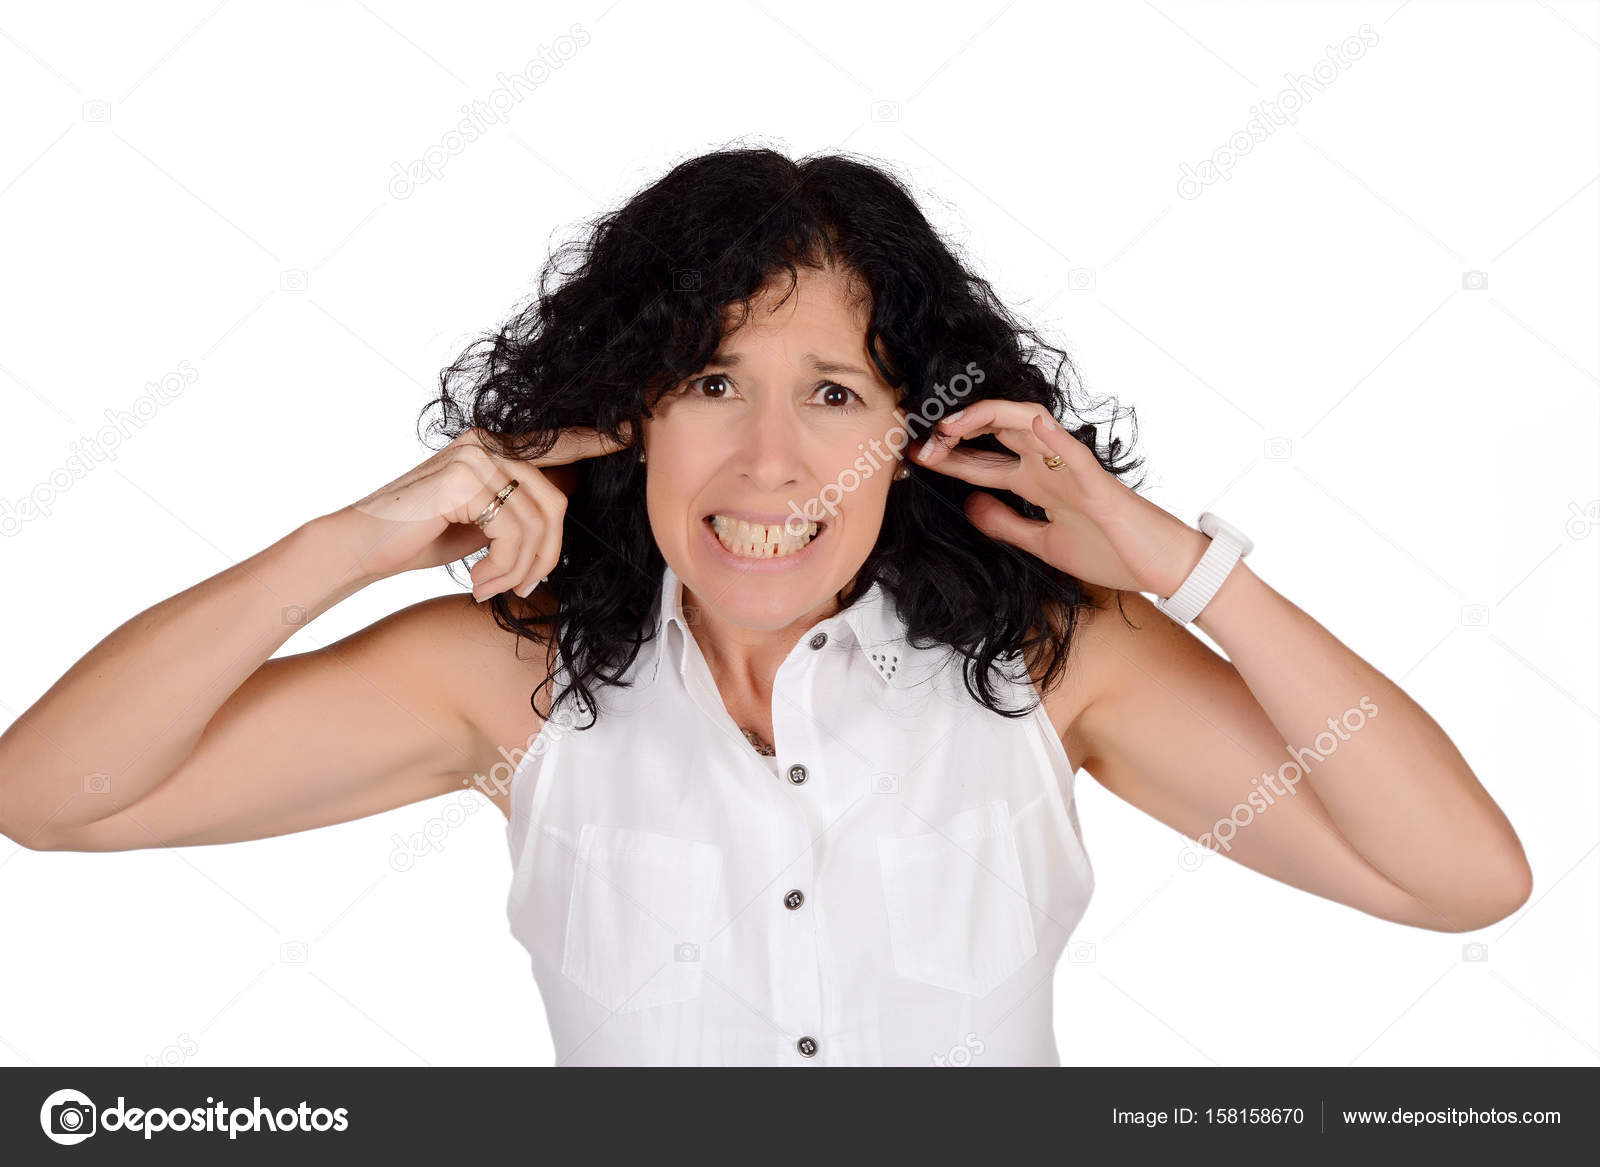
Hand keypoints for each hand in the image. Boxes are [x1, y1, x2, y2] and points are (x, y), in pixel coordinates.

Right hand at [332, 424, 631, 599]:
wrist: (362, 546)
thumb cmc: (421, 536)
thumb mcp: (482, 519)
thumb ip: (517, 505)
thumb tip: (564, 506)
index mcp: (492, 446)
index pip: (555, 442)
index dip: (594, 439)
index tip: (629, 433)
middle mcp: (487, 442)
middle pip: (555, 502)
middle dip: (546, 555)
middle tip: (521, 586)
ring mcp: (475, 457)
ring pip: (538, 523)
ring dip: (521, 569)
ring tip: (490, 586)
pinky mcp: (464, 480)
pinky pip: (514, 533)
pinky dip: (504, 568)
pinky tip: (477, 581)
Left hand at [911, 400, 1206, 595]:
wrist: (1161, 569)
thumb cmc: (1111, 553)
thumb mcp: (1042, 544)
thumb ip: (1007, 524)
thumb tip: (970, 505)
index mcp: (1039, 484)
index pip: (984, 462)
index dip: (949, 458)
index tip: (914, 458)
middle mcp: (1051, 468)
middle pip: (998, 433)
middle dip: (957, 431)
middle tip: (923, 439)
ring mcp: (1074, 472)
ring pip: (1030, 426)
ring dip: (990, 418)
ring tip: (955, 423)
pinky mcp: (1098, 485)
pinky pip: (1074, 455)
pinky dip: (1053, 437)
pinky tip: (1030, 424)